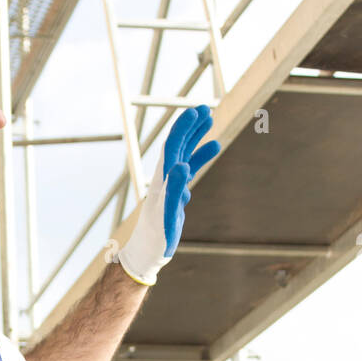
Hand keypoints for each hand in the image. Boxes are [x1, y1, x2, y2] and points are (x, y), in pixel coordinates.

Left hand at [117, 105, 219, 286]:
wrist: (147, 253)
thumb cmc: (156, 237)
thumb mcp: (166, 215)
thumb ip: (173, 190)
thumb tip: (181, 165)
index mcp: (162, 180)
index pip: (173, 147)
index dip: (183, 128)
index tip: (196, 111)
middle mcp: (164, 178)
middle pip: (178, 145)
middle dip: (189, 125)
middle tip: (204, 107)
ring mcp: (170, 184)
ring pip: (184, 153)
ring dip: (195, 135)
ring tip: (209, 118)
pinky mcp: (175, 193)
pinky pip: (189, 168)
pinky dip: (200, 156)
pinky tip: (214, 146)